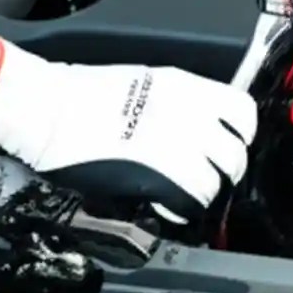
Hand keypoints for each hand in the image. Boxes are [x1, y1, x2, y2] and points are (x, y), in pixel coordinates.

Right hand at [0, 38, 256, 222]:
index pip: (243, 112)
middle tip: (208, 177)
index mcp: (185, 87)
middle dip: (225, 171)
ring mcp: (176, 147)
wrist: (49, 108)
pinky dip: (183, 210)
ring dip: (205, 193)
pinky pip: (191, 202)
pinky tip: (168, 207)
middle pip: (235, 154)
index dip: (240, 135)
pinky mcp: (158, 177)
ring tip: (186, 195)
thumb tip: (190, 126)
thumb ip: (176, 104)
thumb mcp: (143, 82)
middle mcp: (189, 115)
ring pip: (217, 182)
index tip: (229, 143)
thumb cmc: (80, 93)